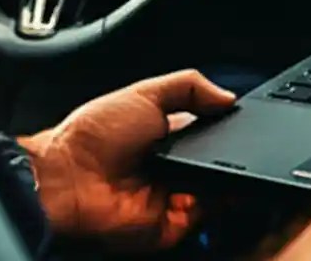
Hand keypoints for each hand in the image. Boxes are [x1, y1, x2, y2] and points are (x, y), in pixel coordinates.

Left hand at [18, 70, 235, 250]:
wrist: (67, 177)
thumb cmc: (93, 135)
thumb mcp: (144, 93)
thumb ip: (189, 86)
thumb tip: (228, 96)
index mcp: (170, 136)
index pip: (214, 134)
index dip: (229, 128)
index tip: (244, 121)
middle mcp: (177, 168)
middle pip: (223, 163)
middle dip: (235, 154)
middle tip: (239, 143)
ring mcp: (177, 197)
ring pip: (222, 189)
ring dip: (227, 176)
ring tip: (222, 160)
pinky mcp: (174, 224)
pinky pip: (207, 215)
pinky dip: (214, 201)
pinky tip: (205, 182)